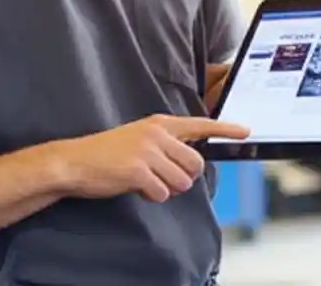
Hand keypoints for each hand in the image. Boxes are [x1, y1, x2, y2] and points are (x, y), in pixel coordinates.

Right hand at [54, 114, 249, 202]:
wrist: (75, 161)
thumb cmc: (107, 154)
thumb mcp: (139, 139)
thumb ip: (165, 145)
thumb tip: (189, 165)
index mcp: (158, 124)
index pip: (199, 124)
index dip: (225, 128)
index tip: (246, 131)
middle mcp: (157, 134)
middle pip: (195, 165)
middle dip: (183, 178)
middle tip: (161, 177)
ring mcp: (148, 151)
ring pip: (182, 182)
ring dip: (166, 189)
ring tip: (144, 180)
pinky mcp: (139, 170)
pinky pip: (162, 193)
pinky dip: (151, 196)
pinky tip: (134, 187)